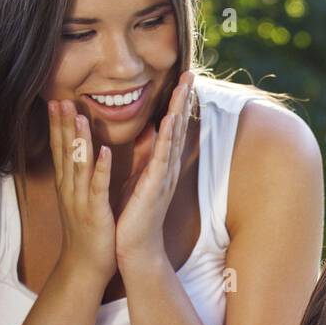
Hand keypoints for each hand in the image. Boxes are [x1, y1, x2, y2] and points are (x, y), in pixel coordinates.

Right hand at [48, 100, 116, 286]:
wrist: (86, 266)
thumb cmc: (89, 232)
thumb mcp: (86, 198)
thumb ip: (87, 175)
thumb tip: (90, 154)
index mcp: (69, 185)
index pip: (61, 149)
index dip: (57, 125)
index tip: (56, 101)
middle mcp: (70, 189)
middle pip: (64, 152)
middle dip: (61, 125)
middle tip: (58, 99)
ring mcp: (81, 200)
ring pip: (79, 165)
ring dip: (78, 140)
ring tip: (78, 116)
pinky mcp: (96, 212)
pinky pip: (98, 187)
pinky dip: (100, 169)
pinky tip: (103, 152)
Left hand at [115, 71, 194, 272]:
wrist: (135, 250)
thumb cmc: (134, 219)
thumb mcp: (139, 181)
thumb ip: (147, 157)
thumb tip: (151, 133)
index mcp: (161, 168)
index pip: (172, 130)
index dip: (177, 104)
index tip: (182, 81)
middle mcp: (166, 170)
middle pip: (178, 128)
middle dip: (184, 101)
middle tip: (191, 74)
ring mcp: (163, 178)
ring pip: (173, 138)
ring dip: (179, 111)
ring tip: (185, 87)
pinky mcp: (153, 188)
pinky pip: (161, 158)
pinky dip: (166, 138)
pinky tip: (169, 119)